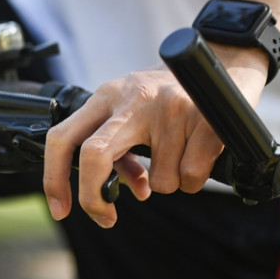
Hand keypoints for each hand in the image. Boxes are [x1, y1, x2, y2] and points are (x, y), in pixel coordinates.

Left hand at [43, 47, 267, 227]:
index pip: (63, 136)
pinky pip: (190, 178)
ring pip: (158, 181)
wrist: (225, 61)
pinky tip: (198, 156)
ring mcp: (171, 109)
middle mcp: (134, 99)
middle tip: (104, 218)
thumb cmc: (171, 94)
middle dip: (92, 196)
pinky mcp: (207, 122)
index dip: (54, 177)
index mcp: (107, 96)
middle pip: (94, 155)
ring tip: (179, 155)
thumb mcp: (133, 110)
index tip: (59, 209)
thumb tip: (119, 189)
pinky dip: (193, 180)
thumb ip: (116, 146)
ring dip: (167, 183)